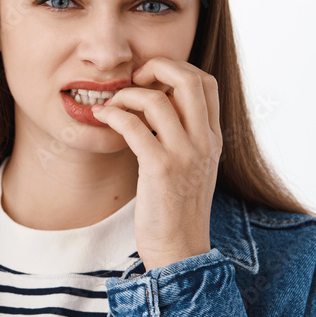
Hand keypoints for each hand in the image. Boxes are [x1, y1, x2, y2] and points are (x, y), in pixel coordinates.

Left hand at [90, 56, 221, 272]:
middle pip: (188, 79)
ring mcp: (185, 155)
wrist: (179, 250)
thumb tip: (158, 107)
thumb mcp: (193, 168)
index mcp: (213, 139)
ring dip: (126, 94)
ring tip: (111, 105)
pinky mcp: (160, 169)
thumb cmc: (177, 210)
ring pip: (156, 99)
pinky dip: (113, 115)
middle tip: (133, 79)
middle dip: (156, 67)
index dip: (177, 69)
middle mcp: (204, 142)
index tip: (151, 79)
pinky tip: (101, 118)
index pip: (206, 82)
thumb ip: (185, 137)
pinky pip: (133, 126)